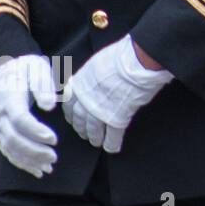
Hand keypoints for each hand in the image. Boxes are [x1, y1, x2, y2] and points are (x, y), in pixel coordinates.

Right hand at [0, 55, 58, 177]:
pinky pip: (8, 152)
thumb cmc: (26, 71)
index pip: (19, 118)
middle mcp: (0, 115)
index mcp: (9, 98)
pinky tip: (38, 171)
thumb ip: (43, 85)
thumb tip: (49, 105)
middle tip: (54, 157)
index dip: (35, 130)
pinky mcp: (2, 133)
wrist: (6, 74)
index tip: (53, 139)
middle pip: (12, 137)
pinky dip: (22, 163)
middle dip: (32, 150)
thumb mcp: (37, 69)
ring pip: (8, 148)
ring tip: (48, 167)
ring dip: (28, 160)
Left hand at [62, 35, 172, 152]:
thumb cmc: (120, 57)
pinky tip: (113, 148)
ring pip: (93, 130)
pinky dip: (112, 143)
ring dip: (95, 137)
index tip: (75, 119)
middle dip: (82, 128)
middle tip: (85, 134)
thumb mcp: (97, 63)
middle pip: (80, 119)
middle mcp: (85, 101)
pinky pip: (112, 135)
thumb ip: (91, 76)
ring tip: (97, 142)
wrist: (135, 62)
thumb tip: (94, 79)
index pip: (70, 106)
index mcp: (79, 85)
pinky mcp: (115, 119)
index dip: (72, 115)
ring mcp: (99, 112)